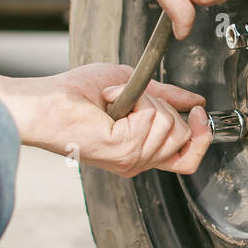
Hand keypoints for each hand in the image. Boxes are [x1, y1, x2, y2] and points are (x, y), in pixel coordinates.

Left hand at [0, 63, 212, 175]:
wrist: (46, 101)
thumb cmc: (74, 94)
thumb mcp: (133, 86)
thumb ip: (166, 96)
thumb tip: (196, 100)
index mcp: (139, 152)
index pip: (187, 159)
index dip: (201, 137)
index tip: (199, 112)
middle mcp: (138, 161)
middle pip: (183, 137)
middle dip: (163, 106)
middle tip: (130, 99)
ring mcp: (132, 159)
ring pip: (170, 125)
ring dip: (145, 99)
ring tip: (115, 99)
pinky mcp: (125, 150)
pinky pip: (154, 117)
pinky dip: (135, 97)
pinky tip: (110, 100)